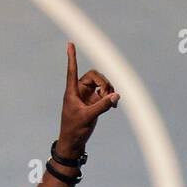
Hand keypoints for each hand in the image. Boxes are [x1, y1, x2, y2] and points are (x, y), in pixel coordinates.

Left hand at [56, 42, 118, 158]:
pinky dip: (111, 97)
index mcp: (72, 92)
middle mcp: (80, 91)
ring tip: (110, 102)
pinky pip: (106, 93)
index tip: (70, 43)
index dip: (72, 57)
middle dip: (103, 82)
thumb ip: (102, 105)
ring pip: (102, 83)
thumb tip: (116, 95)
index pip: (72, 71)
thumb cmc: (74, 130)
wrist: (74, 142)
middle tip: (107, 94)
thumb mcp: (88, 117)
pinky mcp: (94, 102)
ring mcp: (88, 96)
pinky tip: (113, 105)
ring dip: (109, 90)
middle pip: (94, 75)